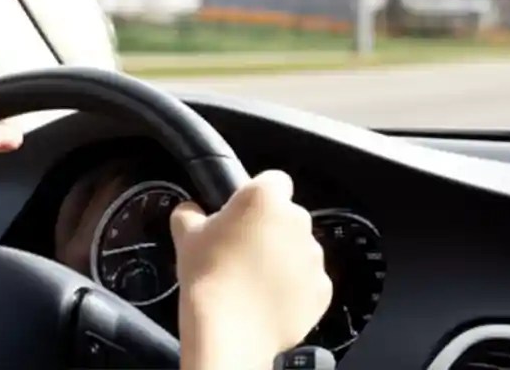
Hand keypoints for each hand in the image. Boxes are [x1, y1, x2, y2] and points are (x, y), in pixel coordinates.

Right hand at [171, 171, 331, 369]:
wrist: (230, 329)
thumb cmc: (206, 274)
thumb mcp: (186, 234)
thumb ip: (190, 212)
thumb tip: (191, 210)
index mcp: (265, 197)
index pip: (273, 181)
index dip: (258, 196)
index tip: (243, 214)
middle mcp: (297, 220)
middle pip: (288, 216)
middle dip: (271, 229)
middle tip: (243, 250)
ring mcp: (314, 256)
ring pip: (300, 249)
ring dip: (284, 258)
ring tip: (254, 280)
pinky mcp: (322, 288)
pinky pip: (309, 280)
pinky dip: (295, 287)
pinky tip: (269, 299)